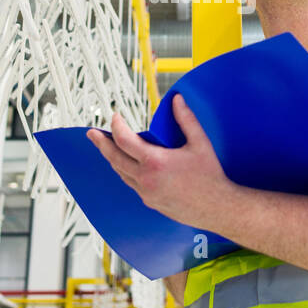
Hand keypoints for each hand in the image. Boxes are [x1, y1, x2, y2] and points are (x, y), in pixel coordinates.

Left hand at [86, 94, 232, 228]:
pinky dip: (125, 171)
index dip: (116, 125)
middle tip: (91, 133)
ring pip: (121, 172)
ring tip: (107, 147)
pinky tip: (127, 165)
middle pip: (114, 158)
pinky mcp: (150, 202)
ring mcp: (146, 193)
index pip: (124, 140)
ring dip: (112, 158)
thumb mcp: (200, 143)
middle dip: (101, 143)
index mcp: (155, 162)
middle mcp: (146, 179)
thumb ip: (186, 119)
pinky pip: (131, 183)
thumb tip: (177, 100)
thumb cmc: (210, 176)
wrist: (216, 208)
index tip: (115, 116)